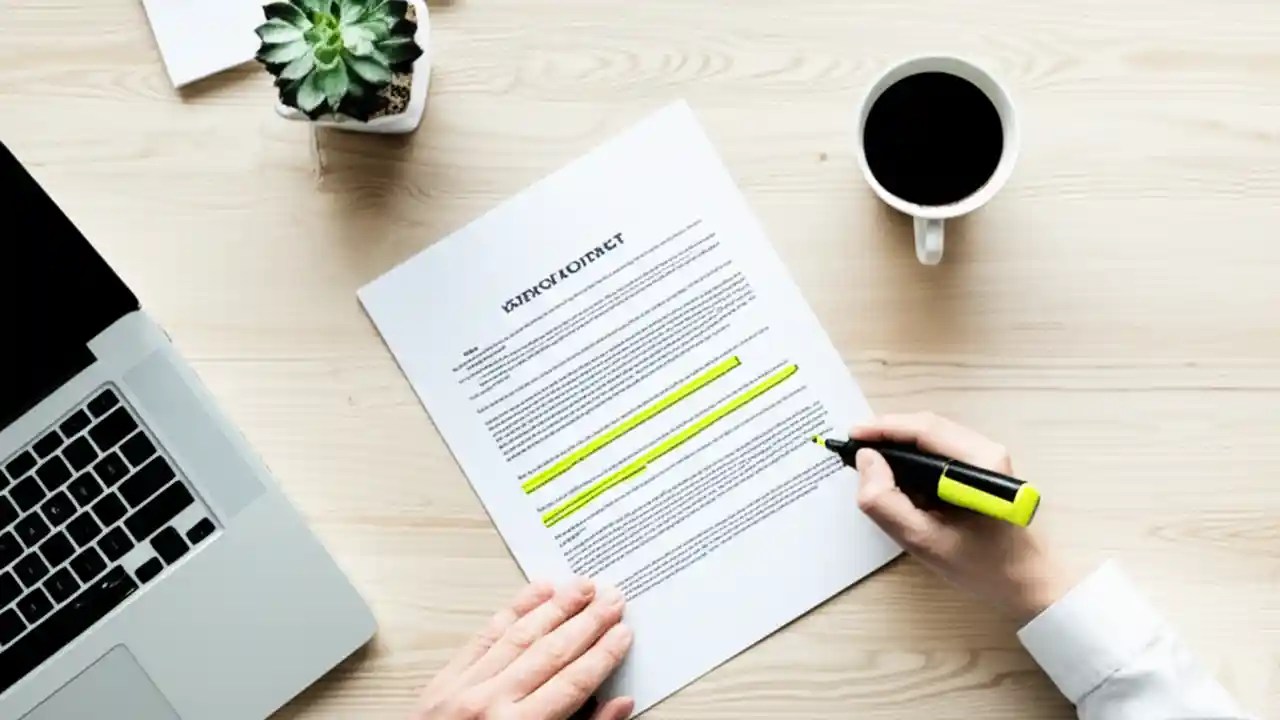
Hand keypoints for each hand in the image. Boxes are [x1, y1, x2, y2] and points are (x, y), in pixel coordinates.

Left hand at [413, 579, 634, 719]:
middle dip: (587, 623)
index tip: (623, 633)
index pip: (573, 683)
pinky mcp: (445, 679)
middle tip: (613, 599)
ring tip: (581, 587)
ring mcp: (465, 687)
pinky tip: (536, 594)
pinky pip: (485, 635)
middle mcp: (491, 704)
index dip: (602, 655)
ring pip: (520, 635)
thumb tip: (620, 704)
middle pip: (551, 652)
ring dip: (555, 608)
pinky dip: (513, 611)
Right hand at [851, 413, 1074, 622]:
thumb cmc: (985, 568)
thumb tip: (866, 461)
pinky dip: (913, 459)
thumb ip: (887, 503)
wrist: (1031, 585)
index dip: (883, 428)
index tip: (851, 436)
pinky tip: (895, 476)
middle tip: (853, 450)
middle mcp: (987, 451)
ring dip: (899, 447)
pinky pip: (940, 453)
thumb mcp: (925, 542)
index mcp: (980, 463)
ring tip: (868, 463)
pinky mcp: (982, 469)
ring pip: (932, 438)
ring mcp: (987, 458)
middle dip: (887, 435)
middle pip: (927, 428)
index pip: (924, 429)